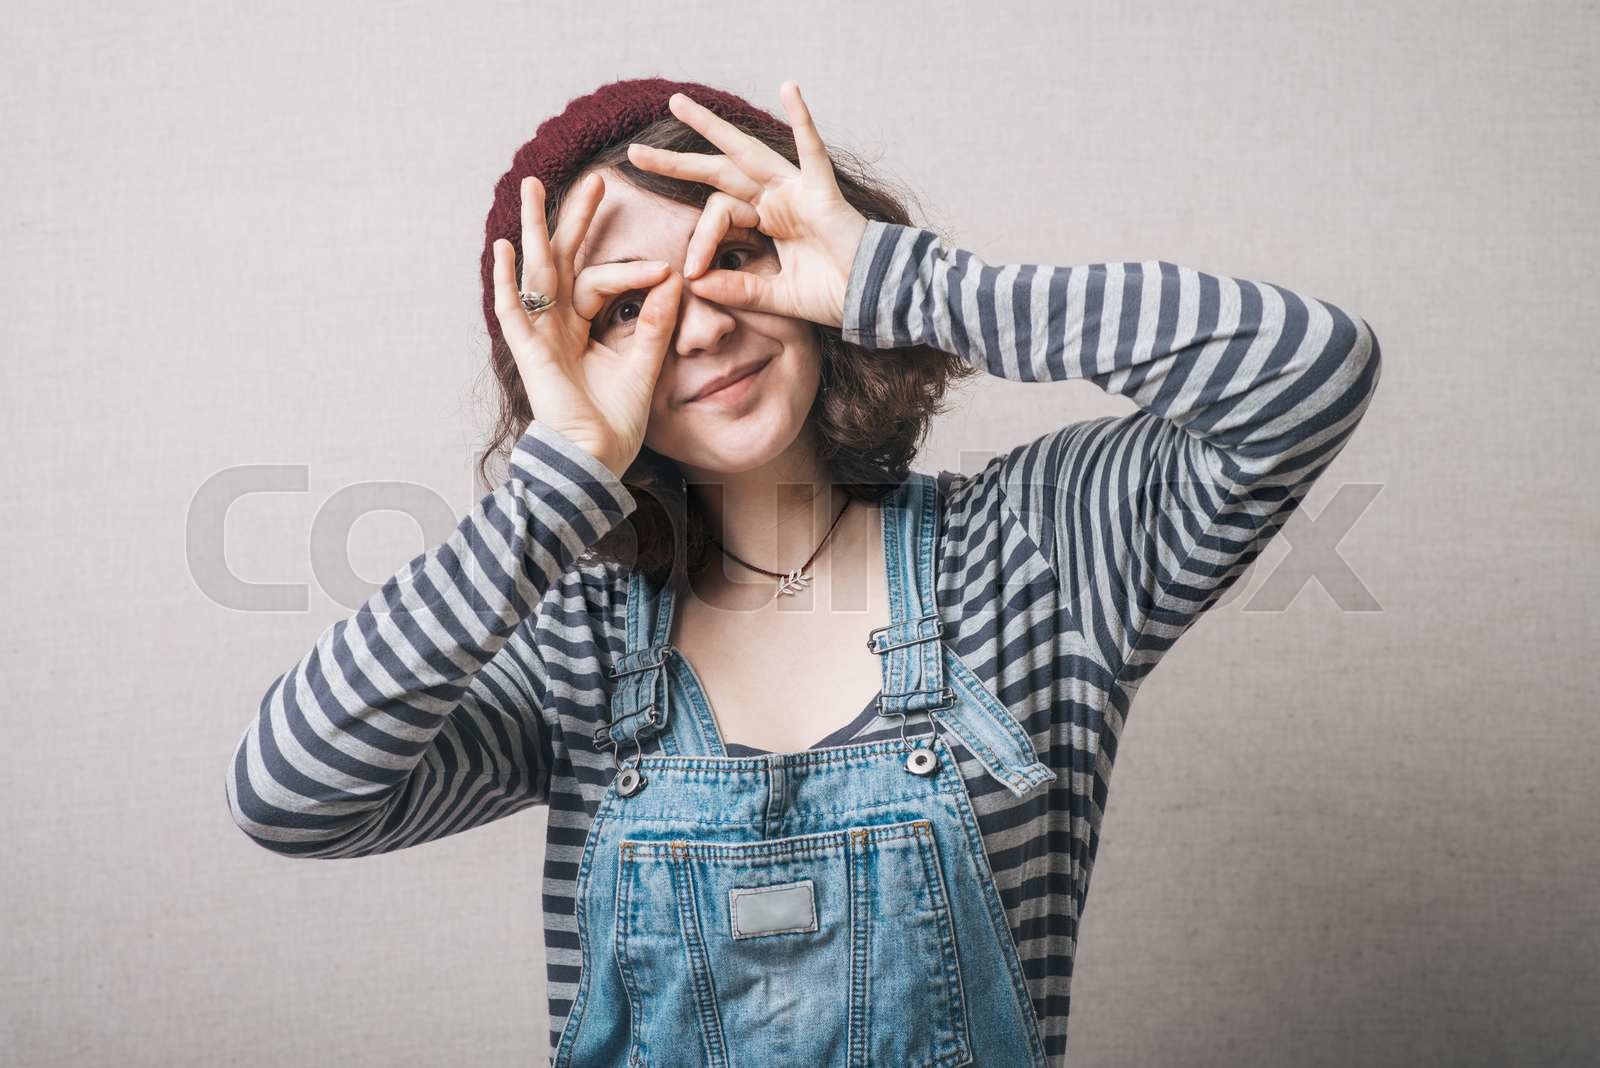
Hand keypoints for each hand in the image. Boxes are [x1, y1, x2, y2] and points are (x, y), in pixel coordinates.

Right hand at [492, 171, 683, 477]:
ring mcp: (540, 335)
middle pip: (566, 259)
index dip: (634, 270)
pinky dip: (507, 280)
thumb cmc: (615, 422)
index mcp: (584, 327)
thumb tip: (674, 278)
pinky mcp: (527, 352)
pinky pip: (513, 311)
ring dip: (533, 228)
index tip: (668, 269)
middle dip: (577, 219)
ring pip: (535, 271)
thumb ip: (656, 324)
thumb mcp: (645, 365)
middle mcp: (559, 325)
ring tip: (530, 186)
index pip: (603, 279)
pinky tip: (504, 248)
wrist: (595, 461)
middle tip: (595, 180)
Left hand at [625, 81, 868, 330]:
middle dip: (679, 161)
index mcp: (767, 221)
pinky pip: (812, 151)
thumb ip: (738, 289)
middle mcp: (778, 199)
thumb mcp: (775, 297)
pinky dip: (803, 120)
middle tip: (636, 152)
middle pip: (719, 171)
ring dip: (712, 128)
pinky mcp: (822, 192)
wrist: (873, 303)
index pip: (719, 216)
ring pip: (747, 152)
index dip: (701, 240)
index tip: (691, 271)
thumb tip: (695, 284)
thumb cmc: (833, 297)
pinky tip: (789, 88)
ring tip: (678, 104)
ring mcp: (798, 191)